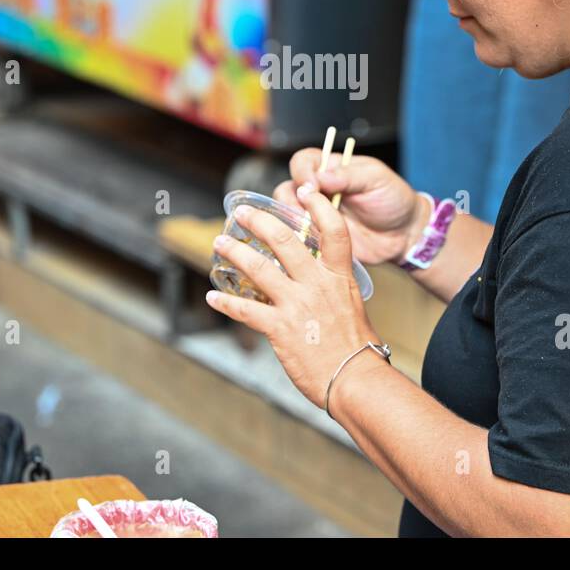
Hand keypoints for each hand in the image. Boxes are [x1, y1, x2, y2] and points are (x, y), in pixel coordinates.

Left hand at [206, 184, 385, 409]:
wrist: (355, 379)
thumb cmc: (356, 347)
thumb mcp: (350, 304)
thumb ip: (331, 285)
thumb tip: (314, 277)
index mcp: (338, 277)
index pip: (334, 230)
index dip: (318, 206)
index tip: (304, 190)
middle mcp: (316, 285)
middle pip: (284, 241)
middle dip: (258, 221)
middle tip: (241, 213)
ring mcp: (297, 305)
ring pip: (258, 268)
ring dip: (234, 253)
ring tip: (220, 243)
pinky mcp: (279, 328)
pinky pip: (245, 310)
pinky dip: (225, 302)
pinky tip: (213, 296)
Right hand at [273, 149, 430, 265]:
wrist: (405, 234)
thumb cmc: (394, 199)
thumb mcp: (376, 179)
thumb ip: (348, 176)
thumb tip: (318, 177)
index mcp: (331, 169)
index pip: (303, 161)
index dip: (301, 172)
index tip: (311, 186)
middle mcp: (319, 190)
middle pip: (287, 188)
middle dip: (292, 200)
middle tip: (307, 212)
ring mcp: (316, 215)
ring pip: (287, 214)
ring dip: (293, 221)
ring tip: (310, 229)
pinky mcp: (319, 238)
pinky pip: (299, 238)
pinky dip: (299, 241)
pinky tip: (311, 244)